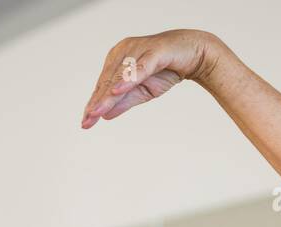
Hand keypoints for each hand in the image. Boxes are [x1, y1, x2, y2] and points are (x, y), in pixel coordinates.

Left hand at [81, 29, 219, 128]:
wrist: (194, 54)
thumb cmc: (166, 70)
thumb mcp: (142, 91)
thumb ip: (124, 102)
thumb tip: (105, 116)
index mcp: (118, 59)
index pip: (102, 85)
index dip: (94, 103)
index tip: (85, 122)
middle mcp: (124, 51)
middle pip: (108, 81)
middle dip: (97, 103)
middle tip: (87, 121)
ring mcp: (139, 50)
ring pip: (120, 76)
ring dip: (108, 96)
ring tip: (96, 112)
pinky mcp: (155, 52)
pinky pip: (140, 67)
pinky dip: (129, 79)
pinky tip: (117, 91)